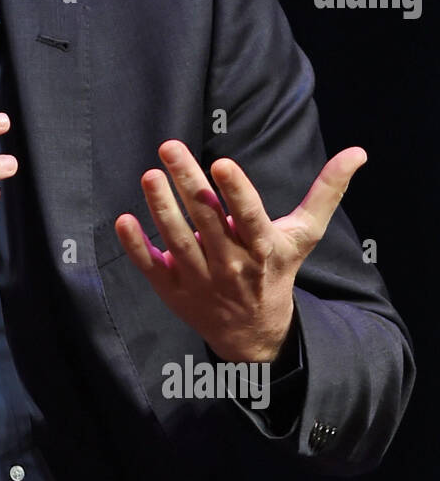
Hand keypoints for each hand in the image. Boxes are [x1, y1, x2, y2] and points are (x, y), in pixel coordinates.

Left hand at [114, 140, 366, 362]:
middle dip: (188, 183)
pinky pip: (152, 267)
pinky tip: (124, 220)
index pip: (249, 217)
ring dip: (161, 208)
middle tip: (169, 147)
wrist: (254, 332)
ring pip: (178, 241)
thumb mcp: (304, 235)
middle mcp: (231, 265)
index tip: (222, 162)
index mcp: (263, 248)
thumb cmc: (277, 270)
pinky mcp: (174, 291)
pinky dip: (137, 247)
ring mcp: (200, 280)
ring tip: (149, 174)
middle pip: (207, 221)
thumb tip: (357, 152)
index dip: (236, 192)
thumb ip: (326, 192)